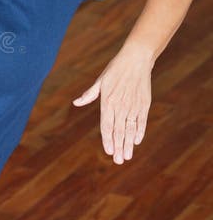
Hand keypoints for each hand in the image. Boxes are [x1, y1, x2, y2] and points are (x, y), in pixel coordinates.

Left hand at [72, 44, 152, 163]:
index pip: (107, 126)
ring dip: (128, 144)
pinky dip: (139, 132)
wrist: (136, 59)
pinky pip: (141, 121)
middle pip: (119, 131)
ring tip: (127, 156)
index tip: (108, 151)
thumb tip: (76, 103)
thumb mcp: (100, 81)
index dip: (107, 140)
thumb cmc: (115, 70)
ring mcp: (133, 105)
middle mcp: (121, 106)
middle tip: (118, 160)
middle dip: (118, 147)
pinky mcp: (144, 103)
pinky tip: (136, 141)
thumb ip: (89, 95)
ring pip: (130, 129)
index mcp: (108, 101)